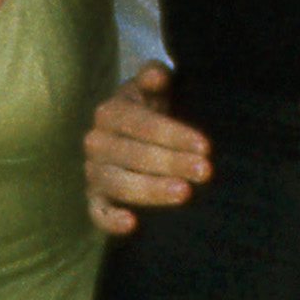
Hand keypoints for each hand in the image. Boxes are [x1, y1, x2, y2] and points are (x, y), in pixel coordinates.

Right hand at [83, 63, 210, 234]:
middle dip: (170, 163)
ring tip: (185, 193)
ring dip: (150, 190)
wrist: (138, 131)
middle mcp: (97, 141)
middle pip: (132, 154)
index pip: (141, 124)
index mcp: (110, 112)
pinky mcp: (95, 197)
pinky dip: (109, 220)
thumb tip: (156, 75)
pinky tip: (132, 224)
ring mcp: (94, 171)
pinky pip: (96, 212)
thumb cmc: (154, 106)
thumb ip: (155, 77)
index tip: (205, 146)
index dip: (172, 135)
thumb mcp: (156, 86)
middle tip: (205, 171)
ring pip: (117, 183)